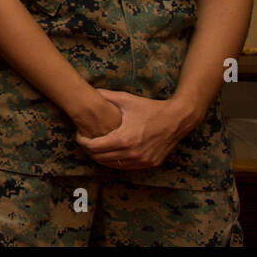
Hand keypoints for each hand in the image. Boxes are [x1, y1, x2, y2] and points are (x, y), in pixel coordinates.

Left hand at [75, 90, 192, 169]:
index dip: (82, 142)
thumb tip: (89, 90)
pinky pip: (127, 167)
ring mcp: (142, 161)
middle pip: (100, 158)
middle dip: (89, 150)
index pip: (94, 147)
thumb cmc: (150, 108)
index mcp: (124, 139)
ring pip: (113, 165)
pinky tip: (111, 152)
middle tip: (84, 141)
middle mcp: (133, 153)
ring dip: (101, 158)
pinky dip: (116, 161)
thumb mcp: (126, 99)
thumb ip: (106, 96)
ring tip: (95, 147)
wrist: (177, 119)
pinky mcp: (150, 163)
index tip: (79, 135)